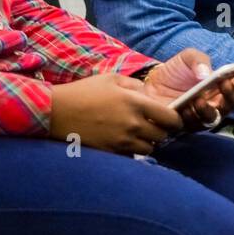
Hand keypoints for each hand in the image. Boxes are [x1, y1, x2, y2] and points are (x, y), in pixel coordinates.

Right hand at [49, 73, 183, 155]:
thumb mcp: (111, 78)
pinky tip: (125, 140)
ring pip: (149, 148)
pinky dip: (133, 149)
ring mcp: (122, 141)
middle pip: (162, 136)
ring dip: (148, 142)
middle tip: (154, 125)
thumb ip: (135, 85)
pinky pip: (133, 155)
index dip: (175, 119)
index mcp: (135, 103)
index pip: (170, 118)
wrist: (58, 112)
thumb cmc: (84, 92)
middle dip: (162, 131)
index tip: (172, 119)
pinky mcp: (112, 152)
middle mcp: (133, 124)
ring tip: (139, 134)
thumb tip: (149, 95)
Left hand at [142, 48, 233, 130]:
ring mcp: (203, 115)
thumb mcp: (187, 57)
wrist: (150, 83)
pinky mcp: (188, 124)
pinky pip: (195, 124)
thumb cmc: (175, 71)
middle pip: (233, 103)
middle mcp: (217, 102)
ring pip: (215, 117)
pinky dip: (193, 116)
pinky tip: (188, 106)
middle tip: (226, 84)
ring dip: (210, 109)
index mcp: (222, 85)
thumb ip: (198, 59)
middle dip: (233, 94)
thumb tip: (207, 74)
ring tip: (201, 99)